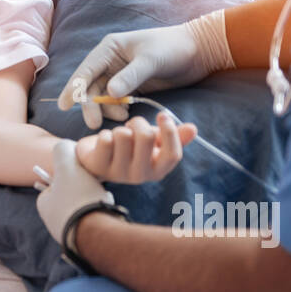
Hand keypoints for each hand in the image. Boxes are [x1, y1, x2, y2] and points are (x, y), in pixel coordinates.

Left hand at [34, 139, 113, 246]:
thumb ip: (63, 150)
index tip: (82, 175)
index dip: (71, 175)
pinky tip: (107, 214)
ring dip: (97, 201)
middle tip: (94, 189)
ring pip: (86, 209)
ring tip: (102, 201)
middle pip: (74, 196)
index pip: (55, 183)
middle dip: (87, 190)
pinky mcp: (86, 243)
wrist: (96, 233)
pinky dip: (103, 215)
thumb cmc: (78, 198)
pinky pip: (96, 223)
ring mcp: (70, 234)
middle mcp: (53, 222)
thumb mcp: (67, 165)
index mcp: (45, 205)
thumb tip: (66, 146)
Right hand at [57, 11, 232, 128]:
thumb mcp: (151, 60)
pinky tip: (126, 115)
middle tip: (94, 124)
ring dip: (107, 109)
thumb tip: (110, 93)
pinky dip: (117, 109)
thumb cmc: (173, 48)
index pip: (86, 70)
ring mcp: (120, 75)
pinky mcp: (131, 86)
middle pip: (91, 86)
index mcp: (110, 48)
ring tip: (123, 116)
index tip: (65, 105)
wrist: (198, 51)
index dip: (74, 88)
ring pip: (103, 96)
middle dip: (91, 105)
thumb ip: (131, 77)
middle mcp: (110, 61)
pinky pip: (116, 101)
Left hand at [74, 111, 197, 183]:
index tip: (162, 115)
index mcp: (158, 170)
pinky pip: (105, 140)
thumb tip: (193, 129)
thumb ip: (173, 136)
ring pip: (123, 135)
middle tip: (132, 126)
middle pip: (146, 137)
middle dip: (138, 123)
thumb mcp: (153, 142)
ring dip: (120, 129)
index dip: (170, 132)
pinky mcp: (99, 167)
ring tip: (118, 136)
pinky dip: (104, 134)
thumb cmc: (129, 148)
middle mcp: (140, 176)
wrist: (97, 159)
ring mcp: (119, 174)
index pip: (173, 154)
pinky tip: (104, 142)